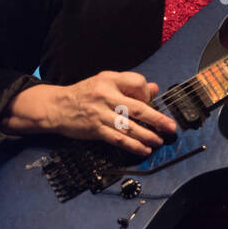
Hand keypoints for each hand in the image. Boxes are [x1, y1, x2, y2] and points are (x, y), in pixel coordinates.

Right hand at [3, 72, 177, 156]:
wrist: (57, 106)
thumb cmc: (85, 93)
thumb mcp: (106, 82)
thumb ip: (129, 84)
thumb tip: (154, 89)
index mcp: (110, 79)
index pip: (137, 83)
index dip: (147, 94)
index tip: (150, 102)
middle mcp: (105, 95)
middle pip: (137, 108)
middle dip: (157, 119)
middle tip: (171, 128)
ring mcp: (100, 113)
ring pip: (129, 127)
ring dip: (147, 136)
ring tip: (159, 141)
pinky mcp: (95, 129)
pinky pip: (118, 139)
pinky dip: (133, 146)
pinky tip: (144, 149)